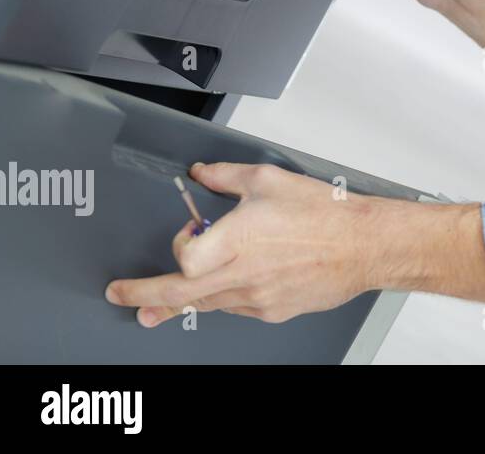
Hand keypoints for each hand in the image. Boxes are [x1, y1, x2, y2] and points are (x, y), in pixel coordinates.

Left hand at [105, 162, 383, 326]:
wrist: (364, 245)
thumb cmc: (326, 214)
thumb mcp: (271, 179)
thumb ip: (227, 176)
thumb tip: (201, 173)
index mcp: (239, 238)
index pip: (184, 258)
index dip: (179, 243)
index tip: (188, 231)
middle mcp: (243, 273)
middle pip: (178, 294)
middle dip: (142, 296)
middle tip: (121, 296)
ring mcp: (257, 297)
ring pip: (205, 305)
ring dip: (177, 303)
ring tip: (153, 310)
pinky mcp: (272, 310)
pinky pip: (235, 308)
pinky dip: (223, 297)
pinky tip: (229, 287)